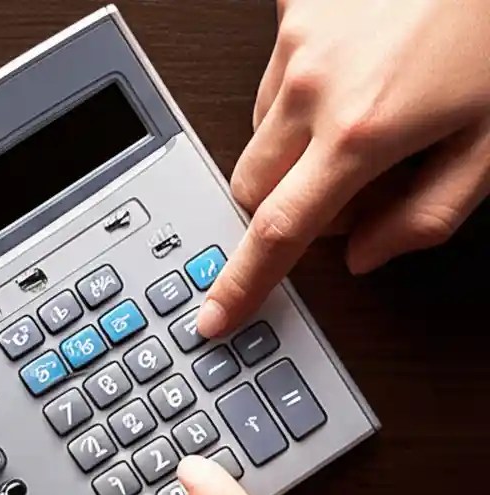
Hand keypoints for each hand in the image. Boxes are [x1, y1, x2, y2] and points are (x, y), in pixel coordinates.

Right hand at [198, 0, 489, 337]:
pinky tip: (359, 65)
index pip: (277, 232)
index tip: (216, 315)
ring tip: (371, 112)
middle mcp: (311, 86)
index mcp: (361, 133)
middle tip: (356, 188)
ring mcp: (295, 40)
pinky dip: (305, 84)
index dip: (242, 283)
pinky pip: (274, 68)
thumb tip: (367, 254)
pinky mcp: (294, 5)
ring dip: (298, 145)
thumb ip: (427, 215)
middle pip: (252, 186)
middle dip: (288, 206)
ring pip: (261, 130)